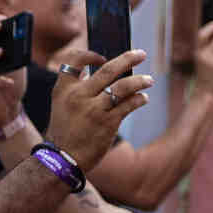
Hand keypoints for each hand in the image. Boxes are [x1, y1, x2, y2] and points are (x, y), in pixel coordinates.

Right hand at [45, 49, 153, 170]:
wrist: (63, 158)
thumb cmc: (67, 130)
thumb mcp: (63, 104)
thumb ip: (78, 88)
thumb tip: (104, 71)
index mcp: (63, 89)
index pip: (74, 61)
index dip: (90, 55)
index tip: (103, 57)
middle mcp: (78, 96)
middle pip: (107, 70)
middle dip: (128, 59)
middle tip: (141, 54)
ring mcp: (93, 109)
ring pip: (123, 86)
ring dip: (140, 80)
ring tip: (149, 80)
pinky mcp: (107, 122)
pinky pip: (129, 104)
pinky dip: (139, 99)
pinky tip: (143, 98)